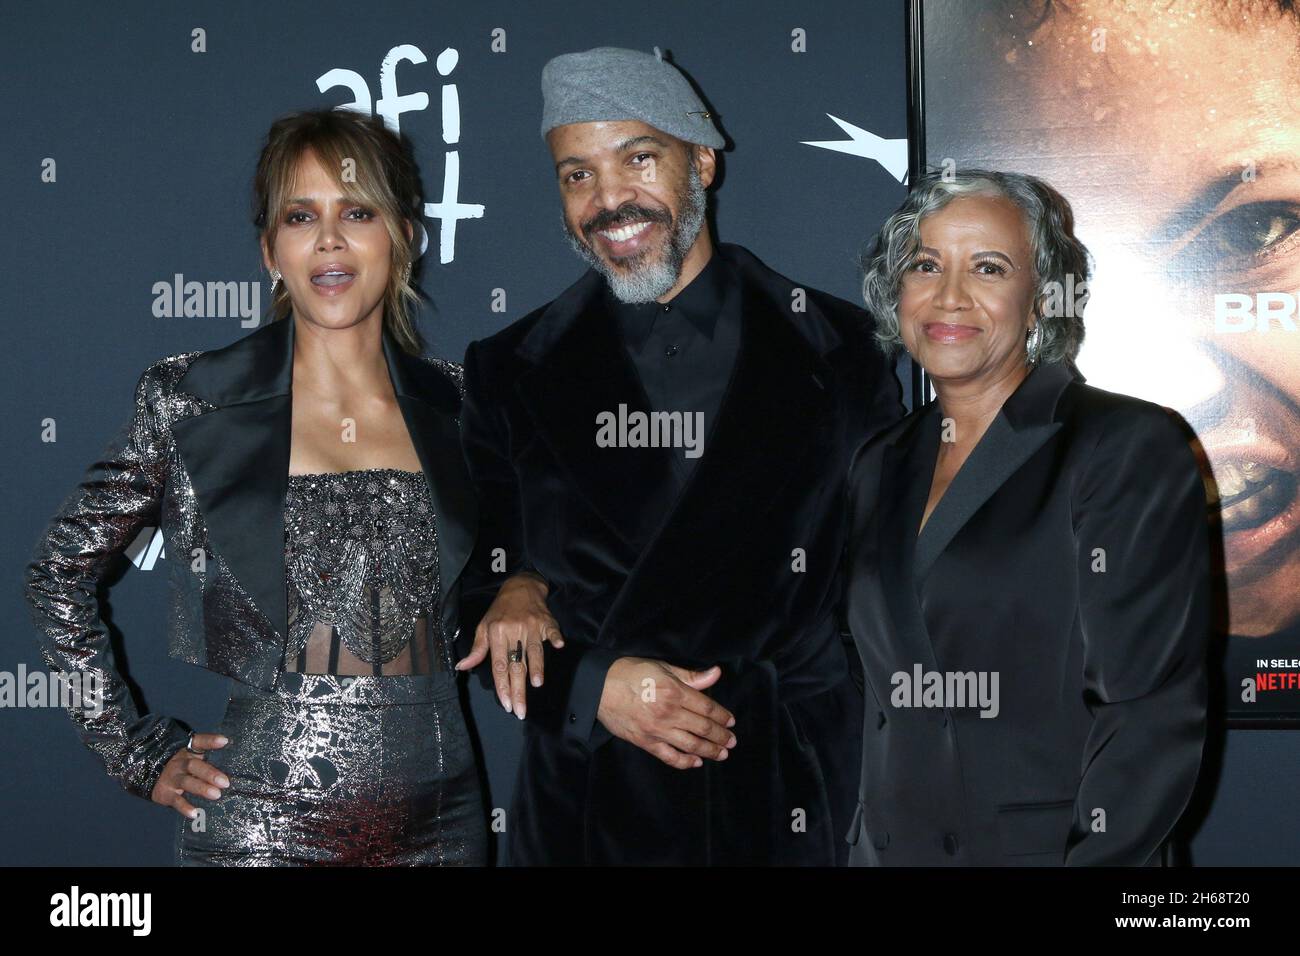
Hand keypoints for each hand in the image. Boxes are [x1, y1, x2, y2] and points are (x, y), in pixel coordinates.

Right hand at [151, 732, 228, 818]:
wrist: (150, 775)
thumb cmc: (182, 767)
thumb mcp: (192, 758)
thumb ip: (210, 759)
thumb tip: (235, 766)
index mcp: (188, 751)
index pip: (199, 742)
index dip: (211, 741)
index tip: (225, 741)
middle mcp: (179, 763)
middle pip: (194, 765)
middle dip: (210, 773)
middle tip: (225, 782)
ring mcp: (171, 778)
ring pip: (186, 782)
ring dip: (201, 788)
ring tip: (216, 795)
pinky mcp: (165, 793)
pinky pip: (176, 801)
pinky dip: (185, 807)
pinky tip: (195, 813)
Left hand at [456, 572, 564, 718]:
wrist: (521, 587)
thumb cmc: (501, 610)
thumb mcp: (484, 626)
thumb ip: (477, 649)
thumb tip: (463, 667)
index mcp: (497, 634)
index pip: (499, 665)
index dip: (502, 686)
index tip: (505, 704)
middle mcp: (513, 631)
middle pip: (516, 664)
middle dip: (518, 688)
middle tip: (521, 710)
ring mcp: (531, 626)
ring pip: (534, 650)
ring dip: (536, 666)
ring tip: (536, 684)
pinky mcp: (546, 621)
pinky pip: (552, 631)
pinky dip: (555, 638)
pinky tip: (559, 646)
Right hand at [596, 658, 736, 768]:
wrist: (599, 688)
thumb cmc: (631, 673)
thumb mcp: (662, 667)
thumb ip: (690, 675)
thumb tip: (716, 673)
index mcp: (674, 691)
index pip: (707, 708)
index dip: (723, 716)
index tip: (731, 721)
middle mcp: (668, 713)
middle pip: (703, 728)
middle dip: (721, 736)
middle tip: (732, 741)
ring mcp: (657, 730)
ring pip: (691, 745)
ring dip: (709, 751)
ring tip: (722, 754)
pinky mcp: (645, 742)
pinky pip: (669, 756)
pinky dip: (684, 762)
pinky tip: (696, 763)